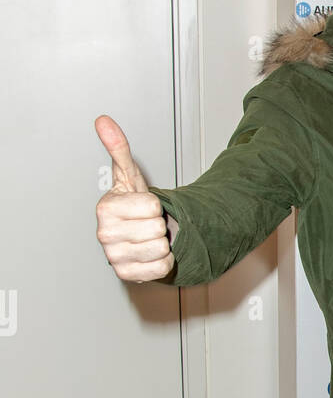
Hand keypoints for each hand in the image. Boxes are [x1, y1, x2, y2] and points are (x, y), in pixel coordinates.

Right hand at [95, 115, 172, 282]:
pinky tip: (150, 254)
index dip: (154, 206)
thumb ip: (119, 149)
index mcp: (106, 208)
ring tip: (148, 237)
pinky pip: (161, 267)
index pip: (152, 207)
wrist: (137, 234)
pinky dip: (163, 262)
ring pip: (160, 248)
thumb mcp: (129, 176)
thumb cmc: (133, 206)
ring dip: (161, 244)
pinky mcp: (127, 275)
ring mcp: (114, 256)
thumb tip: (104, 122)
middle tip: (146, 224)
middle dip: (157, 225)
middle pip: (156, 228)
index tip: (143, 207)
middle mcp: (105, 234)